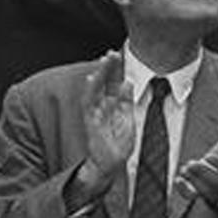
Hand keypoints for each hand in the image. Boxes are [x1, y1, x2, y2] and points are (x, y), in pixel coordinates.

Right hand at [77, 51, 136, 200]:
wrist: (110, 164)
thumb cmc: (118, 143)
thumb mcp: (128, 119)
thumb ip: (127, 101)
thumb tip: (127, 82)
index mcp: (113, 105)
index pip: (114, 83)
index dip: (115, 70)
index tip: (117, 54)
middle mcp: (103, 106)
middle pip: (105, 83)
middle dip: (108, 68)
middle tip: (111, 52)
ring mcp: (96, 113)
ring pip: (96, 90)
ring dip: (100, 75)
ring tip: (104, 61)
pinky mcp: (91, 122)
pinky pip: (89, 104)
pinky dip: (91, 92)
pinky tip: (93, 80)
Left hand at [176, 126, 217, 204]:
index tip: (209, 156)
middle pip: (214, 182)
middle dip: (202, 172)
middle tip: (192, 164)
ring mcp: (210, 191)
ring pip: (203, 190)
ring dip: (193, 180)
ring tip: (186, 168)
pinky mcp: (198, 194)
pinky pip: (191, 196)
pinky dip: (183, 189)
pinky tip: (178, 180)